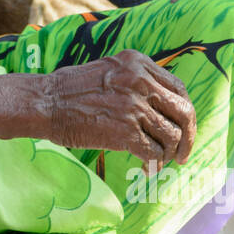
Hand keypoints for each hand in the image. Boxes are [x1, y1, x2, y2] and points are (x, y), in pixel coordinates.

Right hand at [42, 49, 196, 166]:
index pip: (178, 88)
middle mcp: (140, 81)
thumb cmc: (70, 90)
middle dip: (188, 136)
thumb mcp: (109, 70)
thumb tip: (160, 105)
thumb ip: (136, 80)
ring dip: (170, 153)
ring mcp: (134, 106)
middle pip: (184, 111)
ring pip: (172, 135)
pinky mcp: (126, 132)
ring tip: (160, 162)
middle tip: (183, 154)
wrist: (45, 102)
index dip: (185, 111)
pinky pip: (154, 152)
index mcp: (138, 63)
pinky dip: (154, 164)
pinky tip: (147, 169)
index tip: (183, 127)